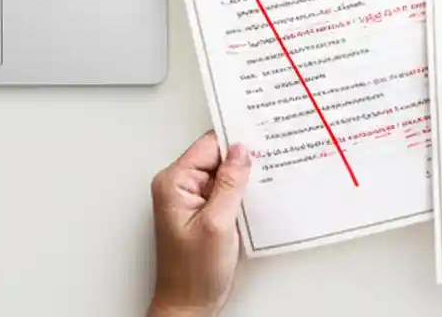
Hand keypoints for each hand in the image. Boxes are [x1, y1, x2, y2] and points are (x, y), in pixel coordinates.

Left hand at [147, 132, 251, 316]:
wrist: (189, 305)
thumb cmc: (193, 273)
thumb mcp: (217, 223)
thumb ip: (229, 183)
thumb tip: (241, 151)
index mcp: (174, 183)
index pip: (207, 146)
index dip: (234, 143)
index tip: (259, 141)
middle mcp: (178, 187)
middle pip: (215, 158)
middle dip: (241, 161)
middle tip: (267, 164)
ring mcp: (190, 200)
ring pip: (222, 174)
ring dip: (242, 180)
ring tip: (262, 186)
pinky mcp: (202, 212)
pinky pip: (224, 192)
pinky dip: (240, 195)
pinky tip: (253, 202)